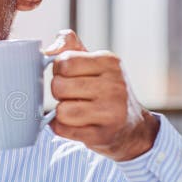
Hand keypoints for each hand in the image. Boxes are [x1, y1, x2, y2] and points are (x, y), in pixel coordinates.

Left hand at [43, 30, 159, 161]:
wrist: (132, 127)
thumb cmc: (105, 90)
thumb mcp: (93, 62)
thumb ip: (69, 47)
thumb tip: (48, 50)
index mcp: (110, 62)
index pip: (64, 62)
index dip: (59, 70)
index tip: (69, 76)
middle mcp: (114, 85)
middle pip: (58, 86)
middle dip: (59, 92)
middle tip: (73, 95)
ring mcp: (111, 112)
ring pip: (60, 110)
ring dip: (61, 112)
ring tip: (76, 110)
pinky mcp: (102, 135)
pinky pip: (63, 129)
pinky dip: (62, 127)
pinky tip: (76, 124)